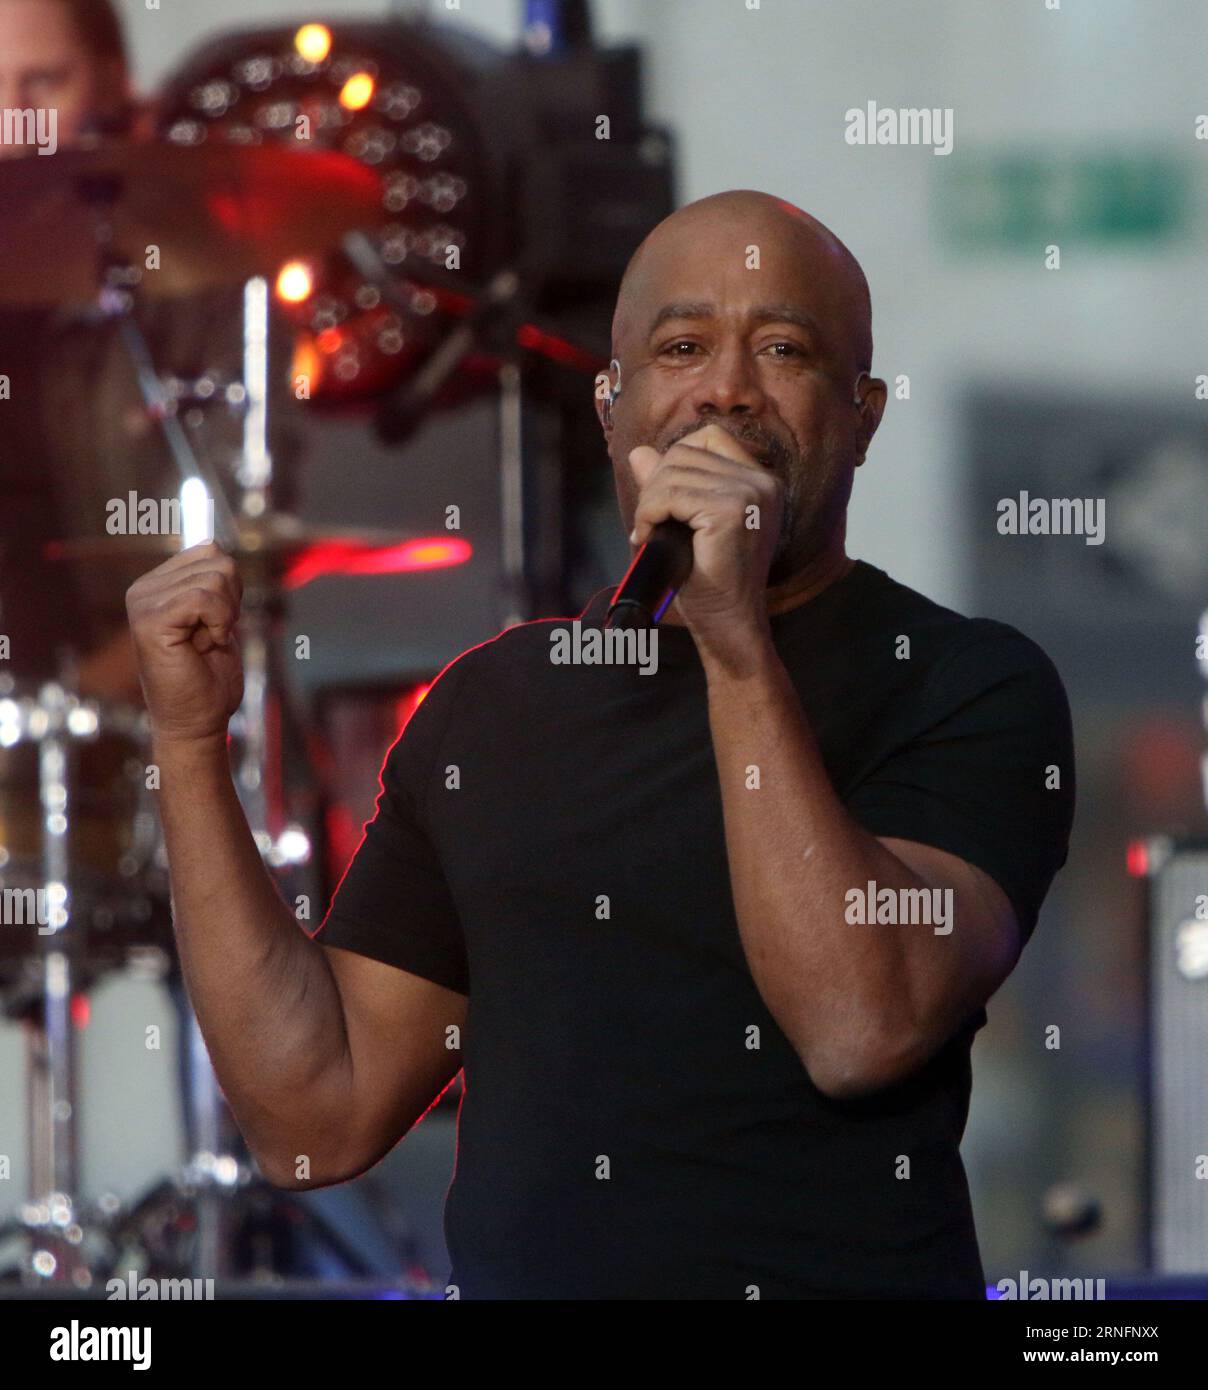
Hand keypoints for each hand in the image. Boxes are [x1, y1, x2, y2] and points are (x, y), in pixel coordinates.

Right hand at [125, 540, 243, 744]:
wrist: (197, 721)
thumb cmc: (209, 677)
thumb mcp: (218, 618)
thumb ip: (212, 582)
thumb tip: (216, 545)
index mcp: (157, 584)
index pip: (211, 551)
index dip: (230, 590)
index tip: (215, 625)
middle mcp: (143, 588)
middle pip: (219, 561)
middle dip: (230, 603)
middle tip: (210, 637)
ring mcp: (143, 602)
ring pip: (216, 579)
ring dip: (225, 616)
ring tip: (204, 643)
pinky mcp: (149, 620)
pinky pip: (205, 598)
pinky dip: (218, 623)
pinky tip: (204, 645)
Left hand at [629, 423, 782, 660]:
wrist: (727, 621)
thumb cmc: (710, 579)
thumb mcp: (687, 522)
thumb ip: (668, 484)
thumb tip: (639, 452)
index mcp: (761, 481)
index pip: (709, 438)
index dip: (675, 461)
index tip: (665, 501)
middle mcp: (763, 482)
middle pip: (685, 452)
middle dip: (655, 485)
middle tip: (649, 524)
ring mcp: (750, 494)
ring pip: (673, 471)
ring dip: (649, 502)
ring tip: (649, 533)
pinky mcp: (731, 511)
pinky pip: (670, 495)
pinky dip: (649, 513)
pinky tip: (648, 537)